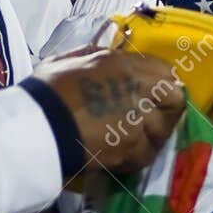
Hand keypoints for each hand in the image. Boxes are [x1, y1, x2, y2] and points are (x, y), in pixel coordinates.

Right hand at [31, 48, 186, 177]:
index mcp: (123, 64)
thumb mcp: (71, 60)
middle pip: (174, 100)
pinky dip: (139, 155)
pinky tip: (127, 153)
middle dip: (167, 109)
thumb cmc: (48, 89)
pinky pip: (146, 154)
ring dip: (154, 134)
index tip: (155, 91)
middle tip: (153, 116)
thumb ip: (98, 57)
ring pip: (162, 130)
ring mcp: (137, 122)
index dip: (162, 82)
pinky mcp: (129, 150)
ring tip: (139, 138)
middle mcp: (138, 90)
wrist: (37, 126)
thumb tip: (110, 59)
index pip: (165, 71)